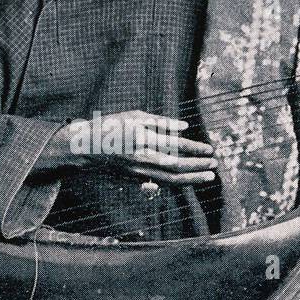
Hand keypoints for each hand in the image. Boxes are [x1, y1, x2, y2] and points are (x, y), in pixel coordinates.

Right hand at [44, 110, 217, 185]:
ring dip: (192, 179)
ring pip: (170, 179)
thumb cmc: (110, 126)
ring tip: (208, 176)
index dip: (195, 148)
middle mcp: (141, 157)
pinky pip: (160, 183)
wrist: (84, 147)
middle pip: (177, 166)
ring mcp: (137, 171)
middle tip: (214, 165)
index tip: (209, 149)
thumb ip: (160, 122)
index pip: (175, 144)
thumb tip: (184, 127)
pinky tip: (187, 181)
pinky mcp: (134, 179)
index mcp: (142, 137)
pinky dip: (176, 183)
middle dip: (198, 166)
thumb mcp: (134, 116)